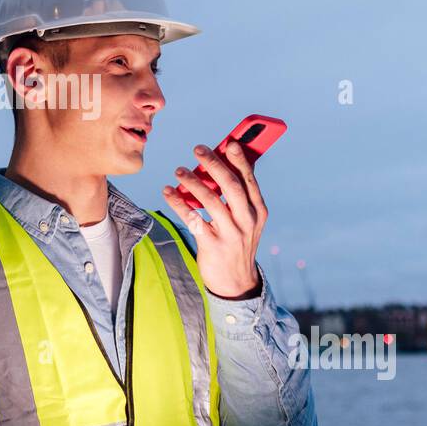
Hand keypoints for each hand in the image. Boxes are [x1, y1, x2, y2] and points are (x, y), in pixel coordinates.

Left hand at [161, 141, 267, 298]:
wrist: (236, 283)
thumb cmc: (237, 243)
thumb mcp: (246, 220)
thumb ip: (238, 196)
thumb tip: (223, 164)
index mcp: (258, 211)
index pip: (249, 180)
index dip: (240, 160)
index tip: (229, 142)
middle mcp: (247, 221)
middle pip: (230, 186)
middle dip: (214, 164)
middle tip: (198, 149)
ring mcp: (231, 234)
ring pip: (210, 200)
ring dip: (192, 182)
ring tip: (179, 170)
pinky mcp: (212, 245)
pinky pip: (193, 219)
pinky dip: (178, 203)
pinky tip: (168, 192)